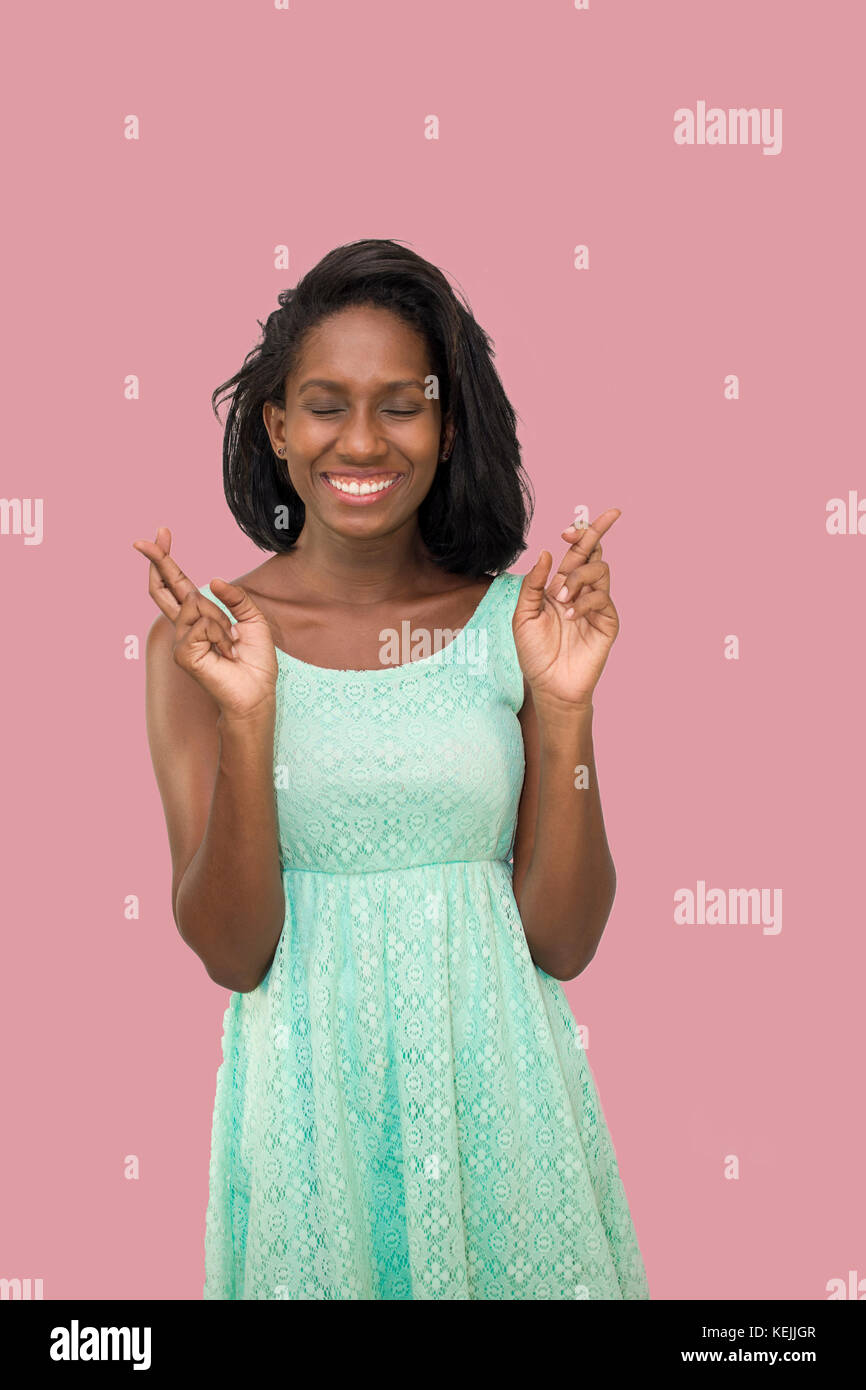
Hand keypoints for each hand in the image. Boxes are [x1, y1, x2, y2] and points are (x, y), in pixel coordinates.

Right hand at [132, 526, 277, 719]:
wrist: (257, 693)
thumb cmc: (255, 662)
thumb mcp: (253, 620)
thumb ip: (235, 598)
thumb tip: (214, 580)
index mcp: (200, 617)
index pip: (178, 585)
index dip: (168, 560)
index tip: (161, 534)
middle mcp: (186, 627)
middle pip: (162, 589)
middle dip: (156, 561)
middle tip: (143, 540)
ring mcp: (182, 641)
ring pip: (195, 605)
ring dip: (221, 620)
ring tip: (231, 643)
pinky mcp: (183, 653)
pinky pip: (201, 625)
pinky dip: (220, 634)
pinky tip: (225, 651)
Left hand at [513, 508, 621, 717]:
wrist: (550, 686)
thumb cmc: (535, 654)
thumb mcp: (523, 615)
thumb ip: (533, 584)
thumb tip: (546, 552)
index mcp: (560, 586)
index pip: (575, 552)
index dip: (578, 535)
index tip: (568, 530)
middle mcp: (580, 591)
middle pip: (594, 552)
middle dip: (596, 531)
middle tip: (595, 522)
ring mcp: (596, 605)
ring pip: (599, 570)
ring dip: (578, 578)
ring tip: (561, 600)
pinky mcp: (607, 622)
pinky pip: (602, 598)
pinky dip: (584, 602)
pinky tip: (570, 617)